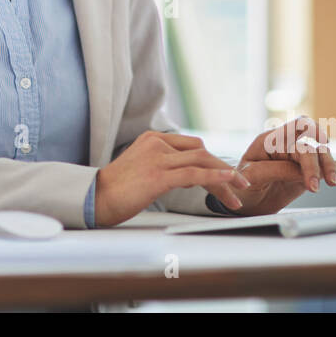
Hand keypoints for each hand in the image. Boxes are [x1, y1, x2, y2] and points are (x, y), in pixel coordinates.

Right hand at [94, 131, 252, 226]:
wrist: (95, 198)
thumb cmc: (117, 189)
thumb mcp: (142, 168)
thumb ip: (163, 165)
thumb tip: (189, 176)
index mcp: (152, 138)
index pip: (192, 145)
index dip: (212, 161)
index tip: (226, 177)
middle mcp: (157, 143)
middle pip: (201, 152)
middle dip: (224, 169)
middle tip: (240, 185)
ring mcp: (157, 158)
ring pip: (202, 163)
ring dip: (226, 179)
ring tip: (239, 195)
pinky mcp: (158, 175)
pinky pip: (194, 174)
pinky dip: (215, 178)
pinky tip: (228, 183)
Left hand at [218, 116, 335, 216]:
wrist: (241, 198)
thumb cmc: (239, 186)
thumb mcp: (248, 179)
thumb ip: (272, 171)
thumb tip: (298, 171)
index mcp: (269, 141)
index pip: (295, 138)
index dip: (308, 154)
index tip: (312, 180)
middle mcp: (285, 144)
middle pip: (312, 142)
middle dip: (320, 161)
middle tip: (322, 185)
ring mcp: (298, 156)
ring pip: (322, 152)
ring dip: (331, 165)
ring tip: (332, 184)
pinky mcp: (308, 170)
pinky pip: (329, 164)